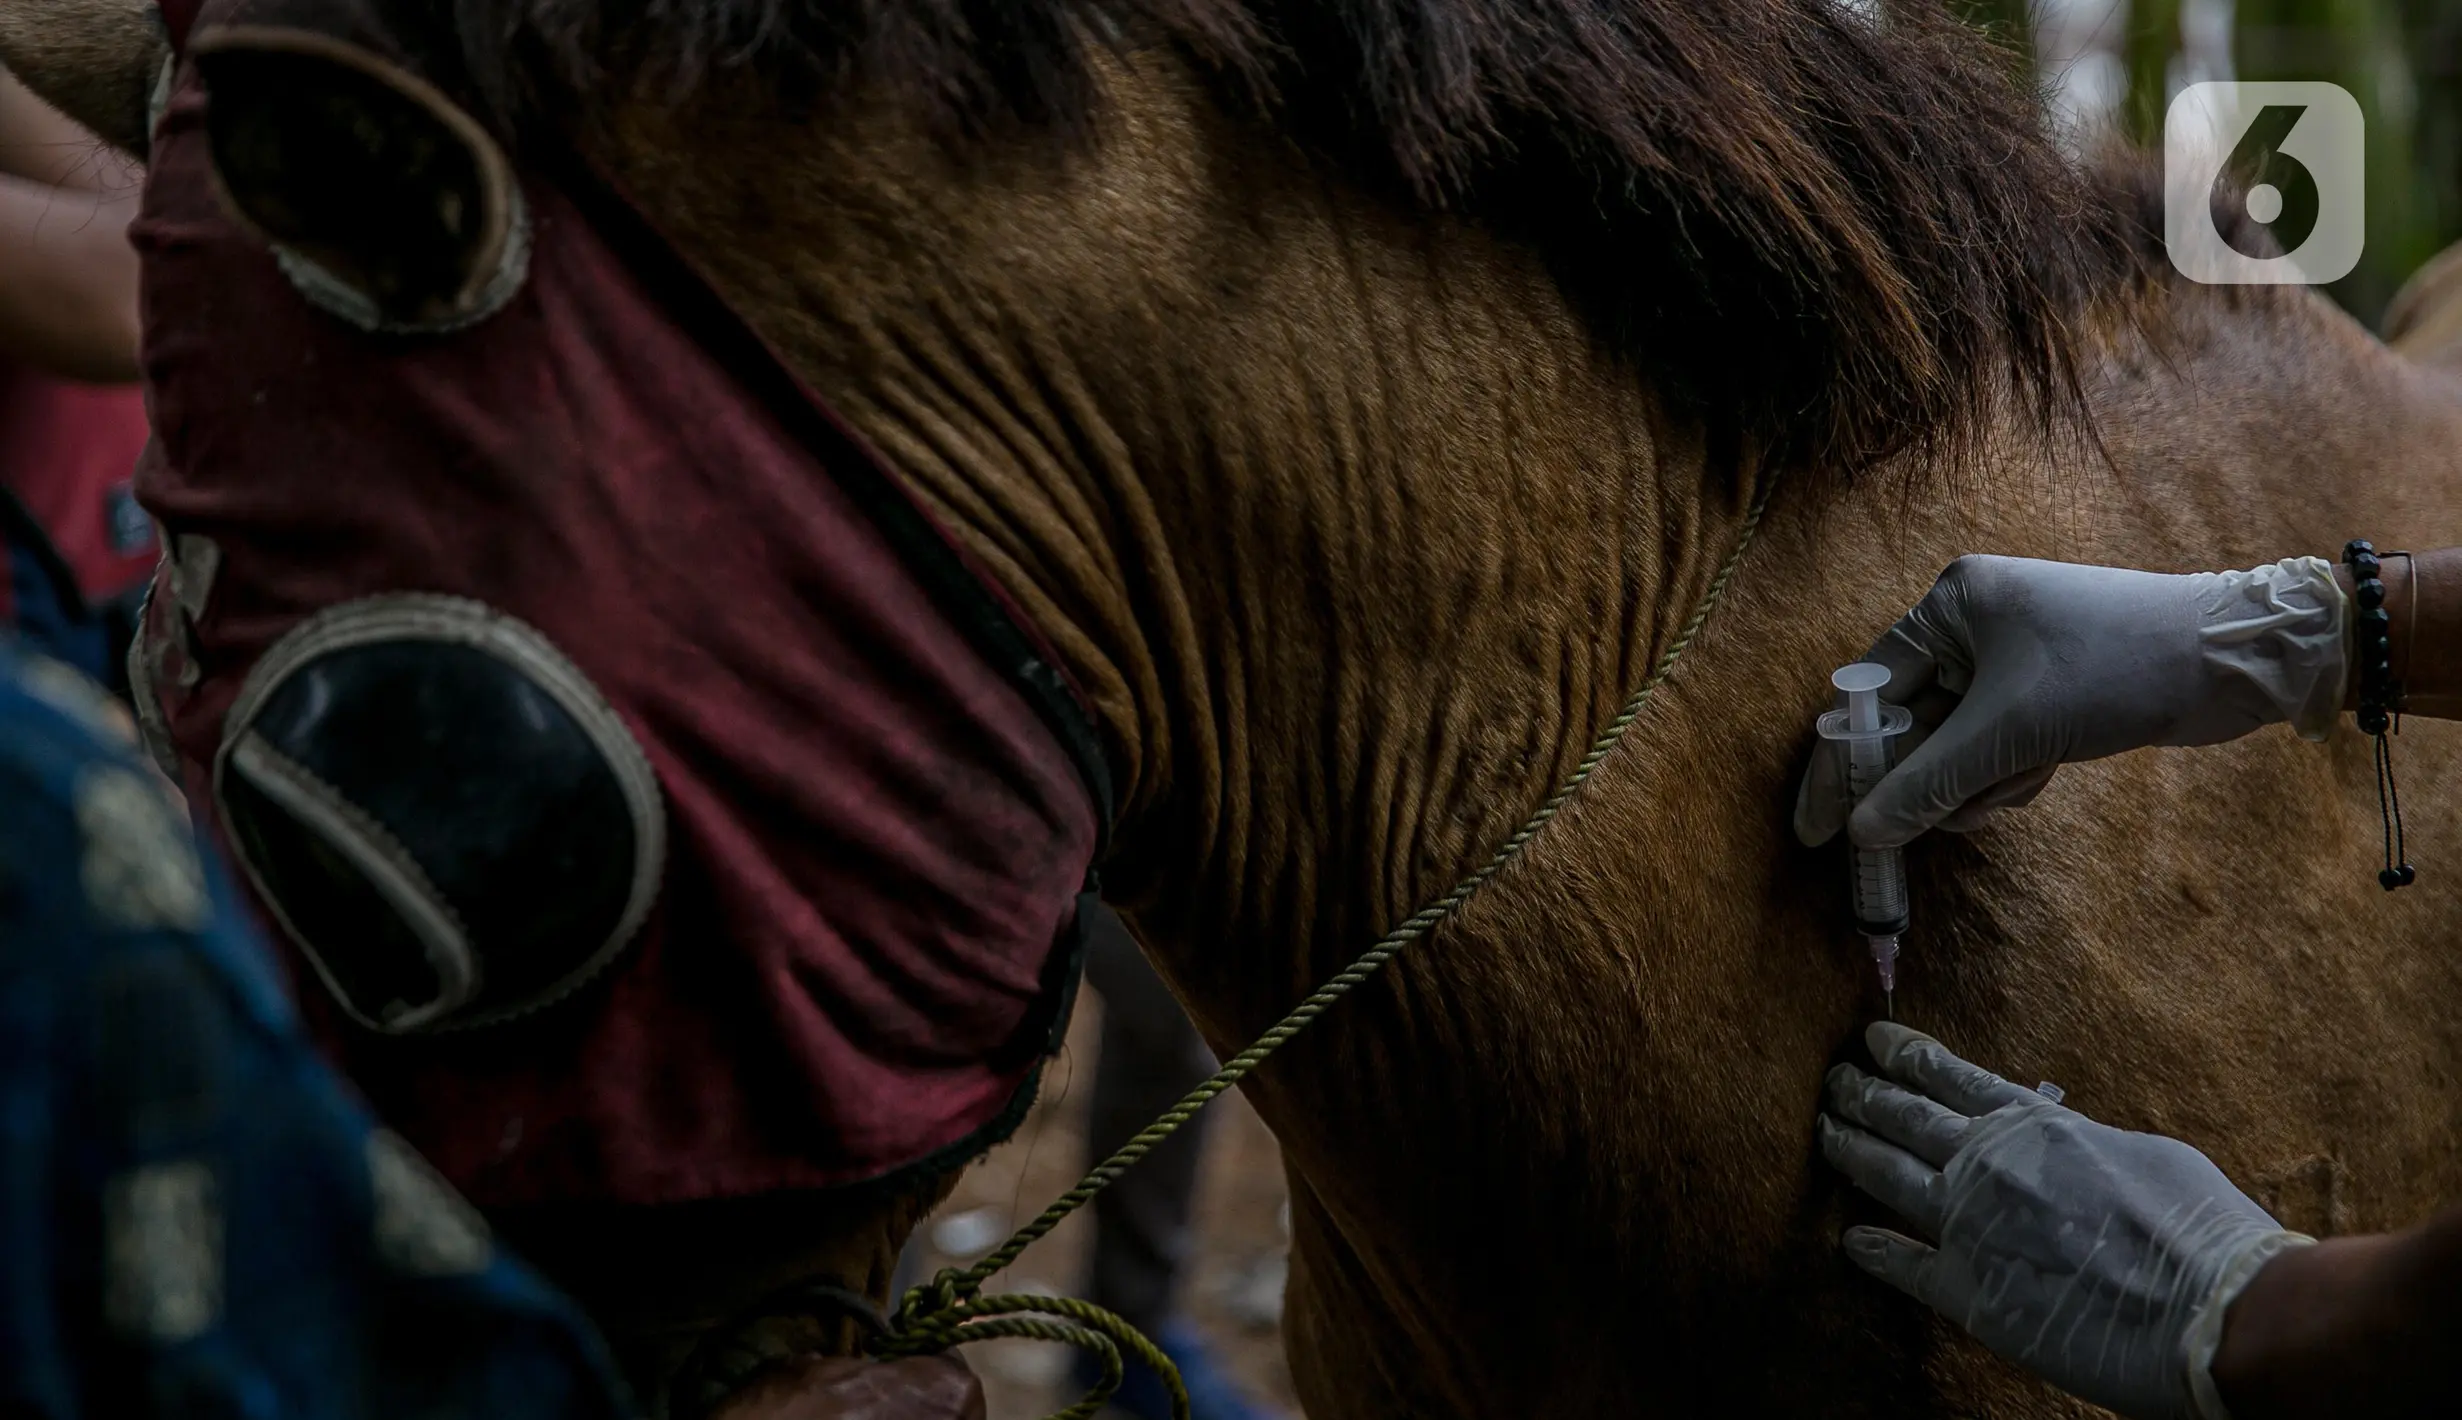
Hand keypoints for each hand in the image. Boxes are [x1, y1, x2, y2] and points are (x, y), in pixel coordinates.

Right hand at [1794, 555, 2347, 849]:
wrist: (2234, 660)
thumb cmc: (2114, 669)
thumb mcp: (2011, 732)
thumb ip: (1927, 784)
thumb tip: (1862, 832)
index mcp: (1951, 604)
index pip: (1867, 691)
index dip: (1842, 764)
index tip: (1818, 829)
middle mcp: (1973, 624)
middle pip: (1913, 725)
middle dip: (1934, 778)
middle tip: (1936, 823)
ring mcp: (2010, 659)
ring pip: (1957, 747)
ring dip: (1981, 782)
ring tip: (2023, 781)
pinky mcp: (2045, 691)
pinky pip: (1997, 748)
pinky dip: (2012, 773)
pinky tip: (2045, 774)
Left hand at [1818, 1022, 2311, 1419]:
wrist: (2210, 1311)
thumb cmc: (2202, 1231)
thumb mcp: (2146, 1155)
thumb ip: (2088, 1145)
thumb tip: (2070, 1146)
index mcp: (2037, 1126)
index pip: (1951, 1077)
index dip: (1906, 1055)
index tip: (1874, 1040)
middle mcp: (1990, 1165)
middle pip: (1903, 1117)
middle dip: (1862, 1094)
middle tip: (1833, 1080)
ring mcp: (1969, 1225)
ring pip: (1886, 1175)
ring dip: (1849, 1148)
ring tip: (1824, 1130)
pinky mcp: (1968, 1291)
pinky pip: (1903, 1264)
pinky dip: (1871, 1249)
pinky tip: (1851, 1240)